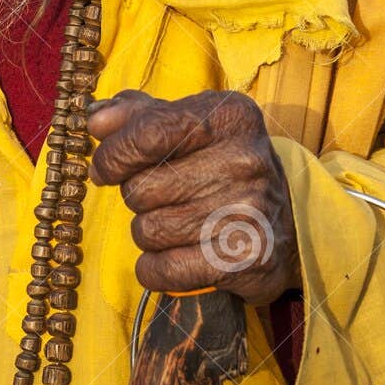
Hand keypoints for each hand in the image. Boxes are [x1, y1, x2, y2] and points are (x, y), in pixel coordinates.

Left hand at [86, 88, 298, 305]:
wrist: (288, 222)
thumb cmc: (223, 164)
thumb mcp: (192, 125)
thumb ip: (139, 115)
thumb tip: (96, 121)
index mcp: (229, 117)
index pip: (150, 132)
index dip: (115, 154)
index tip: (104, 168)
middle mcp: (243, 160)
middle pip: (142, 187)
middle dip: (137, 196)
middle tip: (160, 197)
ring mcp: (247, 212)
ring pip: (149, 230)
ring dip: (148, 232)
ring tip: (176, 223)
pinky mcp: (245, 260)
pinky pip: (164, 270)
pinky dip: (155, 268)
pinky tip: (174, 255)